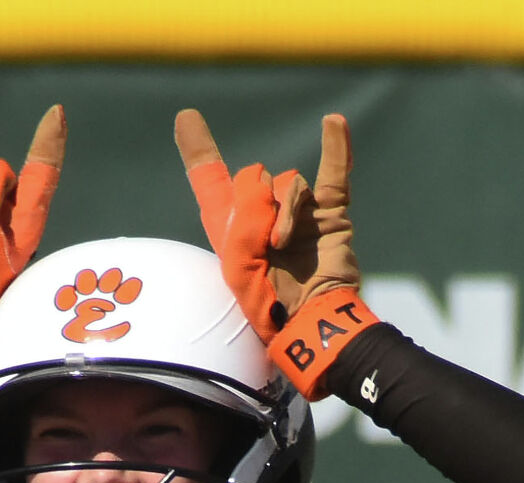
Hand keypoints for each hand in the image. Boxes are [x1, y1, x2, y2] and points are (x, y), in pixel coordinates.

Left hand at [174, 110, 374, 397]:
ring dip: (287, 211)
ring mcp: (298, 214)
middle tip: (264, 244)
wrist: (310, 322)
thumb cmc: (266, 302)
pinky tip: (333, 122)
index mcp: (231, 229)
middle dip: (256, 204)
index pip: (210, 180)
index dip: (198, 150)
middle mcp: (263, 216)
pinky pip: (334, 175)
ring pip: (290, 184)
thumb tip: (275, 181)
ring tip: (284, 245)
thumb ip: (246, 213)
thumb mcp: (238, 261)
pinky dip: (336, 148)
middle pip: (255, 178)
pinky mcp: (330, 216)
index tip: (187, 119)